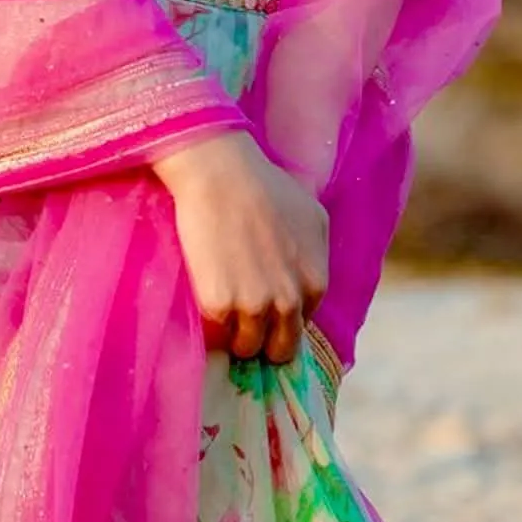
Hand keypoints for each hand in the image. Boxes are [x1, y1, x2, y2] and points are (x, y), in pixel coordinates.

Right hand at [152, 132, 328, 363]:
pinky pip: (215, 335)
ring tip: (221, 311)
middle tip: (243, 322)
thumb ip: (316, 255)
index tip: (264, 310)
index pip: (301, 325)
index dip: (280, 319)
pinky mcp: (218, 305)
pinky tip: (205, 300)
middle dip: (263, 339)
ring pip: (247, 348)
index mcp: (315, 283)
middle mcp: (290, 302)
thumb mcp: (313, 216)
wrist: (220, 173)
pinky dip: (210, 327)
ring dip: (234, 336)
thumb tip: (306, 278)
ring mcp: (254, 306)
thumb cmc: (264, 185)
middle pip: (279, 348)